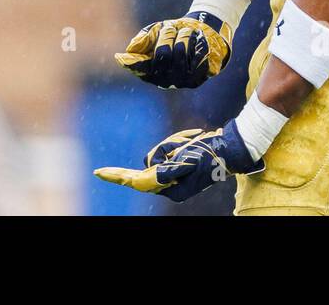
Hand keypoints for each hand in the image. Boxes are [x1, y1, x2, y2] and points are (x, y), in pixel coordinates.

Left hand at [94, 123, 262, 202]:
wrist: (230, 148)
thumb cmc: (209, 155)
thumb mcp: (186, 162)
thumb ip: (164, 171)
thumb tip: (145, 176)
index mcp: (170, 188)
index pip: (136, 180)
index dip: (117, 176)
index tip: (99, 172)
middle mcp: (169, 183)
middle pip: (150, 161)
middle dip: (167, 148)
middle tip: (188, 143)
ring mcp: (173, 173)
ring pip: (158, 152)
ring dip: (174, 142)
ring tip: (193, 142)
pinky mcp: (177, 164)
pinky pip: (168, 149)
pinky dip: (178, 142)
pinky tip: (194, 139)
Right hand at [114, 13, 232, 88]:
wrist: (197, 34)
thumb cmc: (172, 35)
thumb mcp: (155, 31)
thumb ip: (144, 39)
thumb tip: (130, 50)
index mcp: (148, 71)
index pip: (138, 68)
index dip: (131, 62)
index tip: (121, 57)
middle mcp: (163, 80)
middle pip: (163, 54)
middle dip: (167, 35)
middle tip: (170, 27)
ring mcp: (181, 81)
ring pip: (181, 53)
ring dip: (184, 35)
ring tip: (187, 31)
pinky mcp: (197, 78)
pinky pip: (198, 55)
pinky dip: (199, 42)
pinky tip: (198, 40)